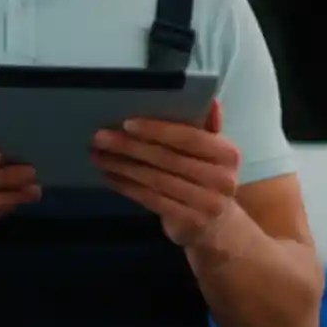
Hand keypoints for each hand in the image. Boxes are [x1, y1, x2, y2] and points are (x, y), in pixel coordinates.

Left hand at [91, 100, 240, 248]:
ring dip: (122, 166)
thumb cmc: (209, 179)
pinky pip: (151, 199)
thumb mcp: (213, 152)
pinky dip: (127, 186)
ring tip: (99, 155)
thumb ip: (208, 126)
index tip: (127, 123)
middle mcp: (221, 179)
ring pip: (155, 180)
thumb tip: (210, 99)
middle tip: (101, 137)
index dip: (157, 130)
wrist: (219, 227)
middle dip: (130, 146)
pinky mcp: (188, 222)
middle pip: (167, 158)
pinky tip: (110, 176)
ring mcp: (206, 203)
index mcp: (227, 154)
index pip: (189, 137)